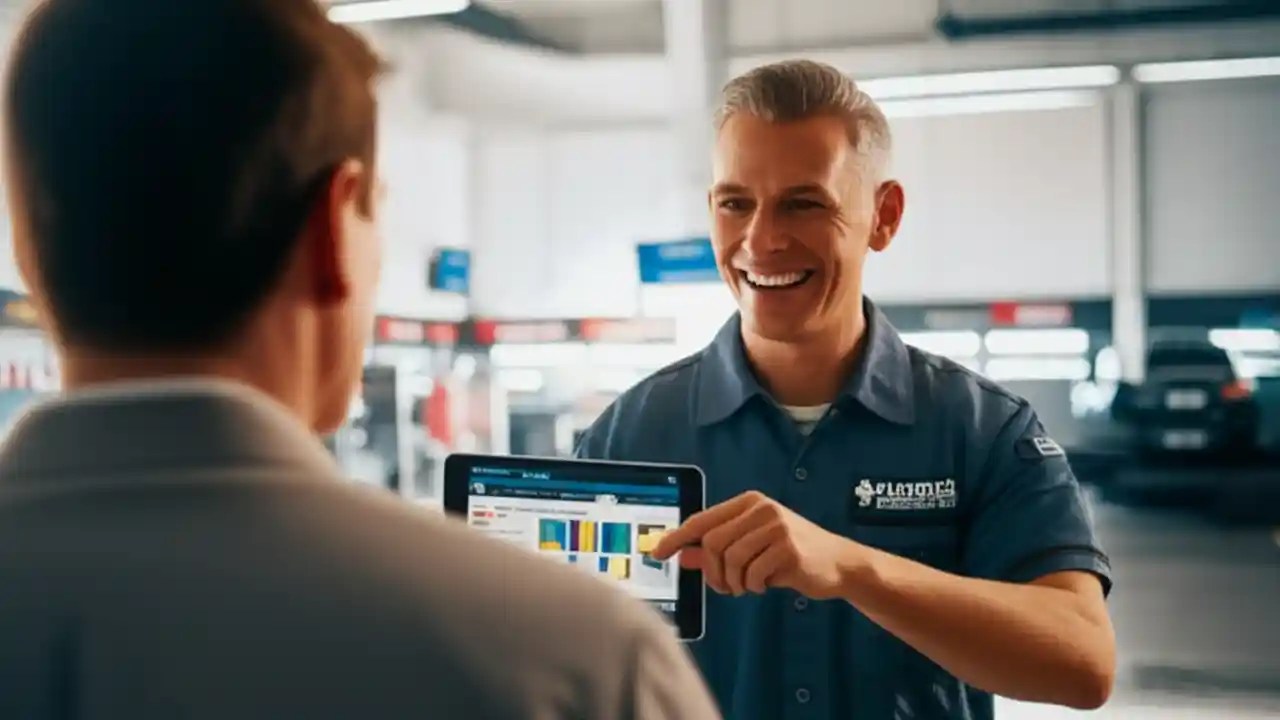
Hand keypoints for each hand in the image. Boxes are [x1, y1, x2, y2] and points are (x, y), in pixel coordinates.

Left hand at [651, 490, 859, 599]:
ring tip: (746, 587)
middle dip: (712, 571)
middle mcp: (761, 509)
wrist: (838, 563)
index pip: (702, 519)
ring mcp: (777, 526)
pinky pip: (753, 573)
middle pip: (712, 543)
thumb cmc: (790, 554)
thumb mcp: (751, 547)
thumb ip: (716, 549)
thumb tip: (681, 554)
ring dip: (734, 582)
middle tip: (724, 587)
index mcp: (749, 502)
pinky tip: (765, 584)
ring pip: (731, 560)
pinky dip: (753, 586)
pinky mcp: (789, 548)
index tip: (657, 553)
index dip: (677, 537)